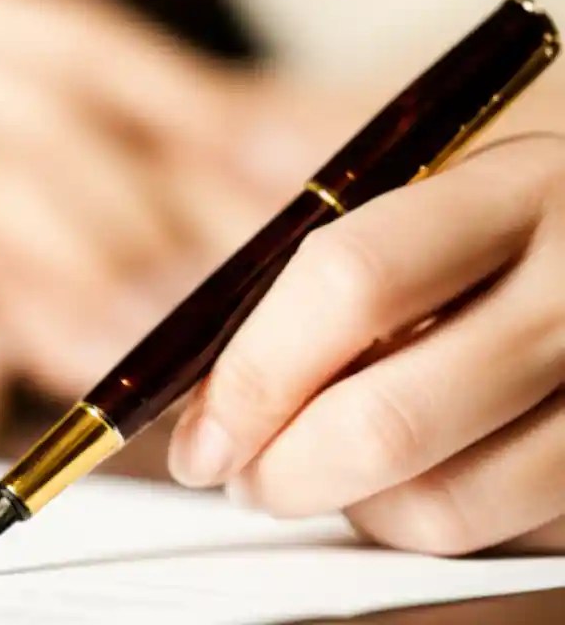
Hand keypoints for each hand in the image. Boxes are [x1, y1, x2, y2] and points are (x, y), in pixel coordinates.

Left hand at [167, 132, 564, 554]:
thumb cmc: (526, 224)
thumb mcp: (453, 181)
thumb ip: (329, 246)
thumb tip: (188, 366)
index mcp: (513, 189)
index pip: (350, 284)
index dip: (254, 375)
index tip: (200, 435)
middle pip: (387, 421)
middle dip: (281, 470)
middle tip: (239, 475)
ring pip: (445, 504)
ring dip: (353, 507)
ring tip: (327, 470)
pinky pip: (504, 534)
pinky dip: (431, 521)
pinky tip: (418, 476)